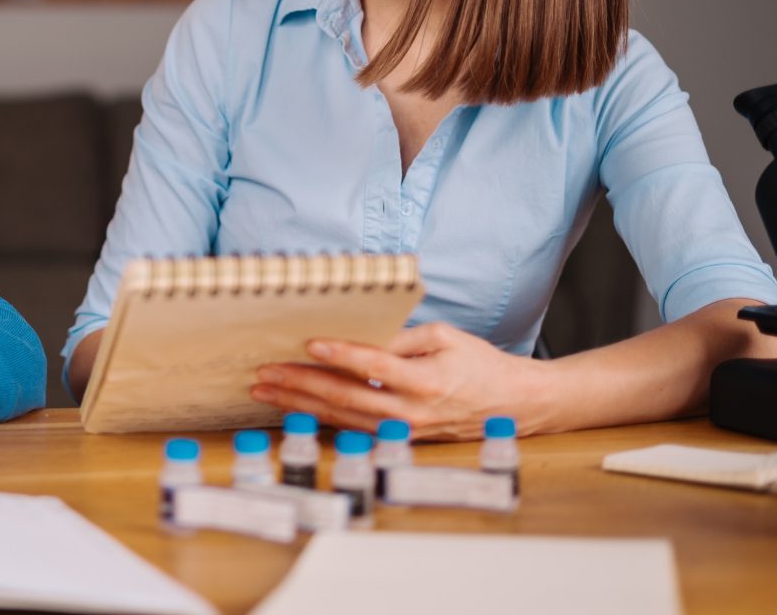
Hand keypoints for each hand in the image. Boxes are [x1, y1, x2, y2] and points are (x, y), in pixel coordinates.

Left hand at [251, 322, 547, 439]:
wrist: (512, 404)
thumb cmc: (479, 364)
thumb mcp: (444, 337)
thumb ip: (401, 338)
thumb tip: (359, 336)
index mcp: (424, 382)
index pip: (373, 367)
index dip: (339, 354)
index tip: (308, 342)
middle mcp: (410, 412)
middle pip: (345, 397)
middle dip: (299, 383)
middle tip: (264, 372)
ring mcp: (402, 431)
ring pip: (341, 418)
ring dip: (299, 403)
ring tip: (265, 390)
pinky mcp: (398, 439)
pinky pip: (352, 428)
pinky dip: (320, 417)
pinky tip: (294, 407)